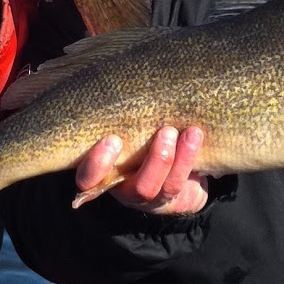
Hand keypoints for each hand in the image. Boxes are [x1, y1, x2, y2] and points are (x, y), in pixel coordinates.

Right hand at [74, 125, 207, 214]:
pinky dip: (191, 160)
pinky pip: (185, 187)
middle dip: (155, 162)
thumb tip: (121, 83)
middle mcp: (126, 191)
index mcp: (104, 176)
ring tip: (190, 133)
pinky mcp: (176, 200)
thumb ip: (120, 120)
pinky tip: (196, 138)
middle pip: (138, 189)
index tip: (112, 139)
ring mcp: (153, 200)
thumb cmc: (134, 136)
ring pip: (166, 188)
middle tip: (166, 132)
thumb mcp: (123, 130)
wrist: (168, 161)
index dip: (97, 166)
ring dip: (181, 159)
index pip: (88, 181)